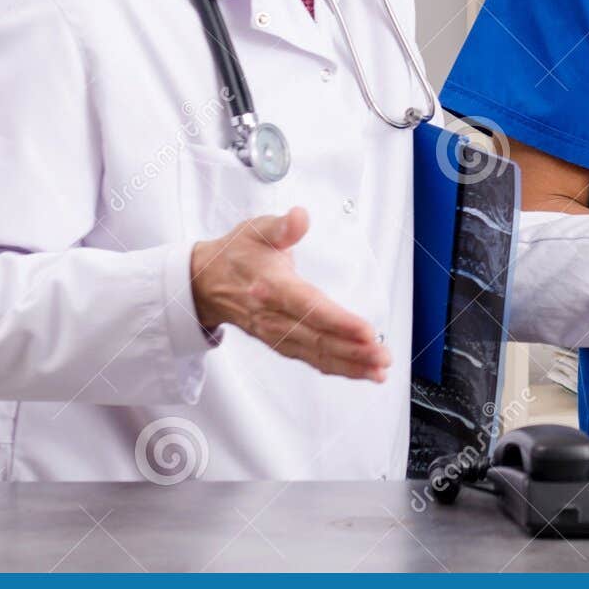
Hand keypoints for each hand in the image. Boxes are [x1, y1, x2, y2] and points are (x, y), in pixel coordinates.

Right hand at [190, 207, 390, 380]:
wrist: (205, 282)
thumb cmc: (237, 254)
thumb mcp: (256, 229)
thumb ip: (282, 226)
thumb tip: (300, 217)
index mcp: (271, 286)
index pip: (309, 308)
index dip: (339, 322)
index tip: (367, 331)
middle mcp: (273, 316)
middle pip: (317, 338)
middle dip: (353, 351)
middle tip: (383, 357)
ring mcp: (276, 334)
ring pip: (317, 354)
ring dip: (350, 365)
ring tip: (379, 370)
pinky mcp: (281, 343)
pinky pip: (312, 359)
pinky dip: (338, 368)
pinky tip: (362, 371)